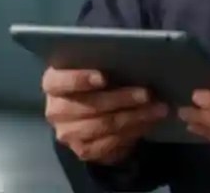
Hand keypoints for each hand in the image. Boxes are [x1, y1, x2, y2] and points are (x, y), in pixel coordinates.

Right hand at [42, 67, 168, 165]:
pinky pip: (110, 143)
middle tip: (147, 93)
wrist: (89, 109)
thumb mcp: (95, 66)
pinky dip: (132, 132)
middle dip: (122, 99)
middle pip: (90, 105)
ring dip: (134, 117)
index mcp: (52, 83)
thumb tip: (131, 58)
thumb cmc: (96, 79)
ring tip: (156, 109)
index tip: (103, 77)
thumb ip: (104, 61)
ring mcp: (67, 133)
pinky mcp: (82, 150)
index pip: (60, 81)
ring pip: (104, 126)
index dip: (80, 79)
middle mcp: (55, 110)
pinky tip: (147, 122)